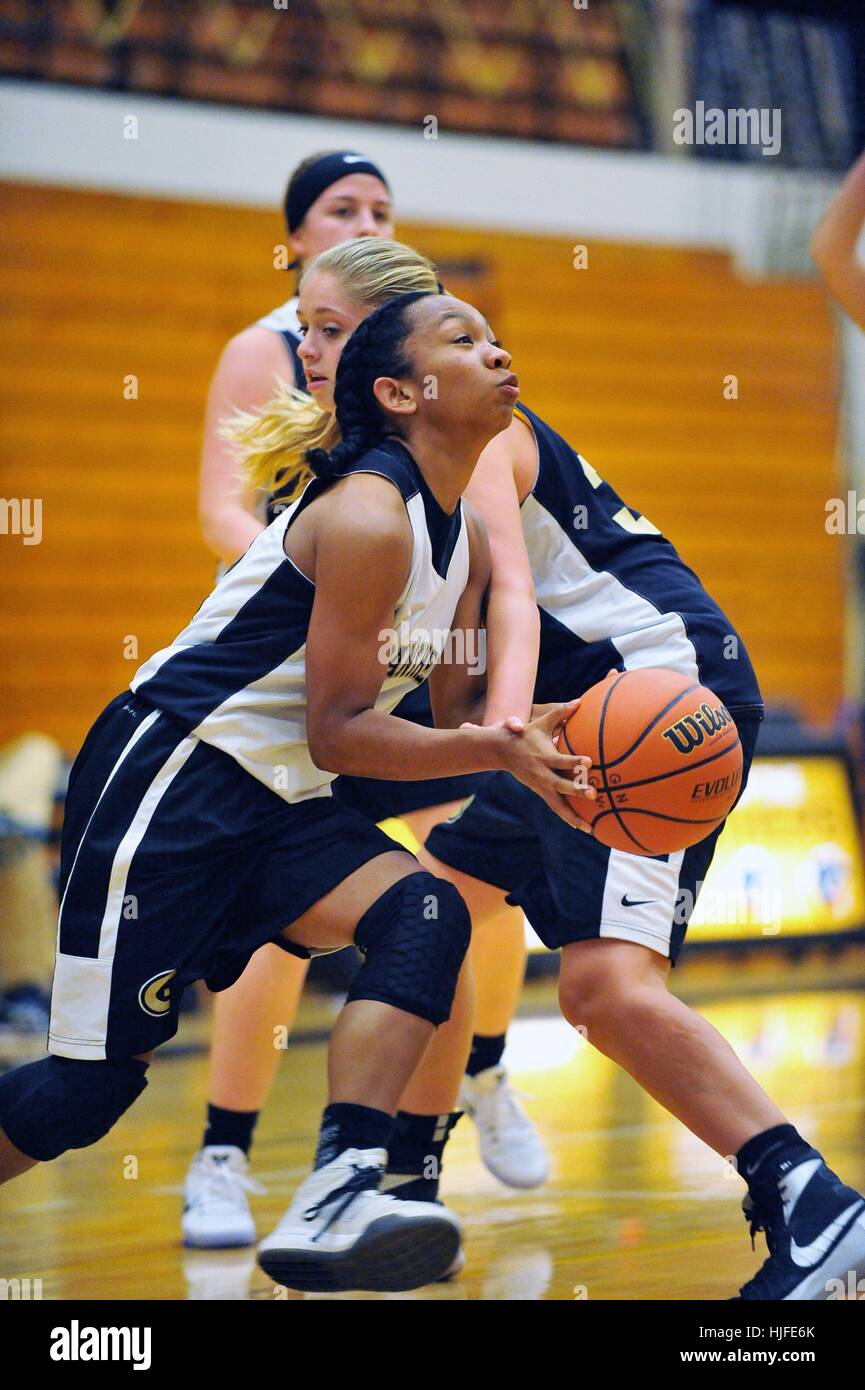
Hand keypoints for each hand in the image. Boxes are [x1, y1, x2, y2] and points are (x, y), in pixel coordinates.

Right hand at [495, 699, 595, 830]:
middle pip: (561, 785)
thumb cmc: (526, 734)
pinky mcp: (542, 793)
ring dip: (574, 817)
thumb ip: (561, 712)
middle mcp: (543, 775)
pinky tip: (583, 827)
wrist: (503, 752)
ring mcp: (541, 787)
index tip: (589, 761)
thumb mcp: (542, 723)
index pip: (561, 760)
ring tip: (590, 828)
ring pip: (559, 805)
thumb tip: (579, 700)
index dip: (574, 761)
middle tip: (594, 794)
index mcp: (544, 757)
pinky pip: (557, 809)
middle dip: (577, 790)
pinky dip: (569, 818)